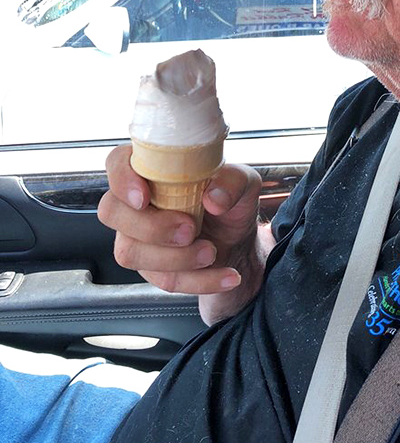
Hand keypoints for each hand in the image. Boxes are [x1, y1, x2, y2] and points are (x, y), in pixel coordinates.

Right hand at [98, 145, 274, 323]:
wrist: (240, 239)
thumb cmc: (231, 200)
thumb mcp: (244, 183)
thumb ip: (233, 182)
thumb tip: (213, 198)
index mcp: (153, 168)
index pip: (117, 161)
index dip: (122, 178)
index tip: (144, 196)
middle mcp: (136, 202)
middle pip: (112, 212)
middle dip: (151, 226)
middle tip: (190, 230)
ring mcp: (137, 236)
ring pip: (131, 252)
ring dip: (176, 258)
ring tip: (212, 251)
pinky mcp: (150, 267)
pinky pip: (162, 279)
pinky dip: (199, 281)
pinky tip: (226, 275)